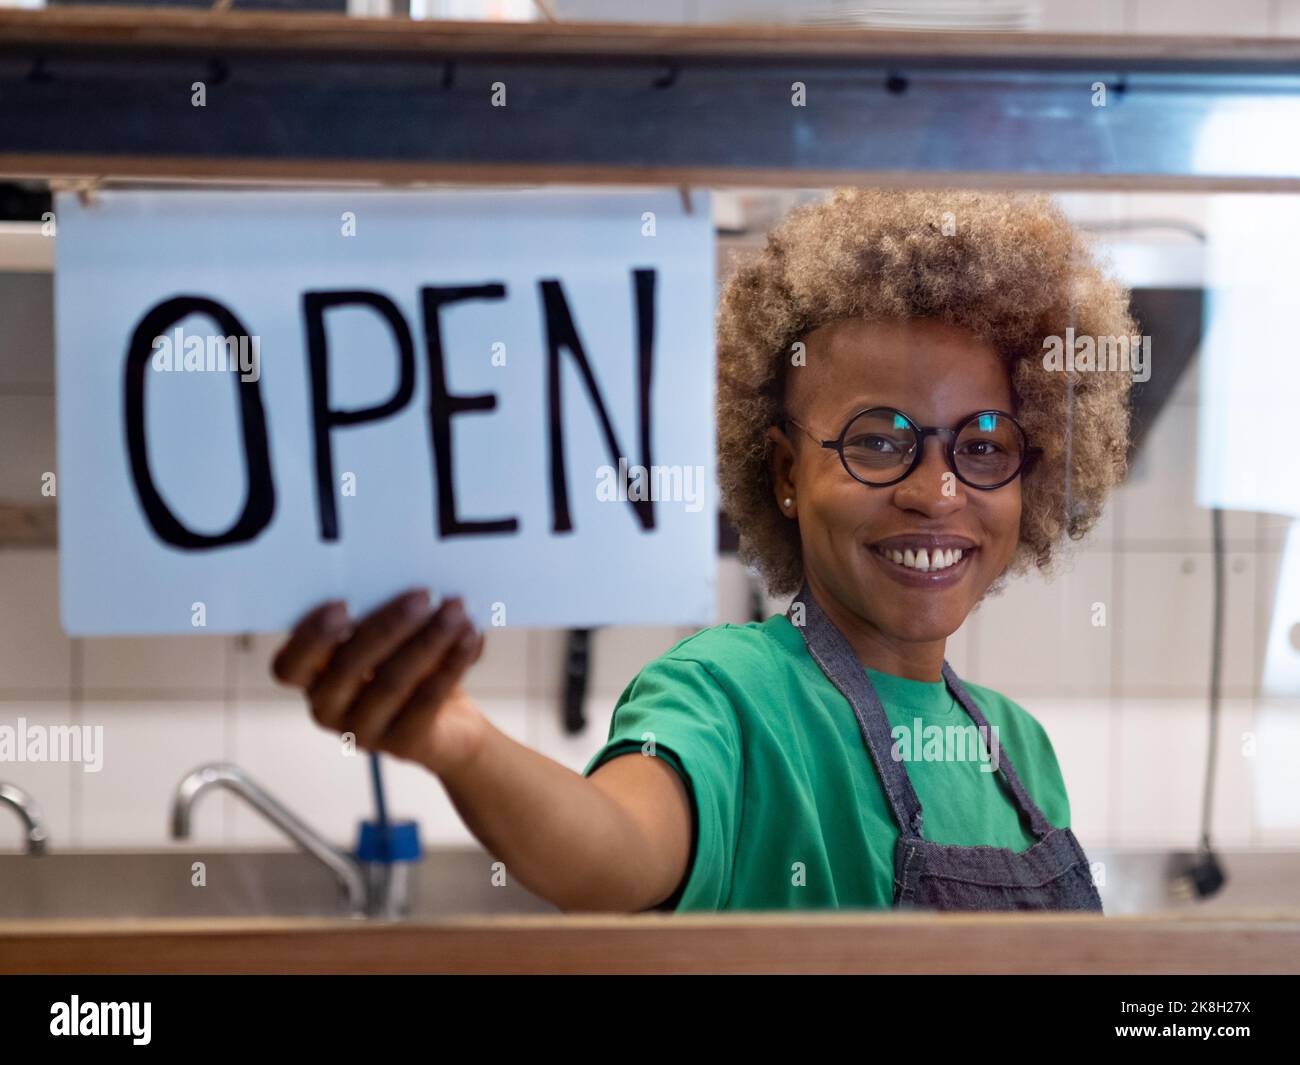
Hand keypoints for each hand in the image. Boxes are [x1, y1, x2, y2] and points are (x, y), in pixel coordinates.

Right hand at [271, 589, 488, 774]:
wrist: (452, 725)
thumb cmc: (412, 666)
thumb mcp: (396, 638)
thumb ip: (394, 614)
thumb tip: (420, 586)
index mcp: (313, 677)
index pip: (289, 666)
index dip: (309, 638)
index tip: (343, 604)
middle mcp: (328, 708)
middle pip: (348, 667)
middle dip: (388, 625)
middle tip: (422, 595)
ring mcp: (364, 732)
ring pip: (392, 682)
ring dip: (428, 640)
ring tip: (455, 611)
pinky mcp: (403, 744)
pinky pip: (426, 701)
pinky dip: (451, 664)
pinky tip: (469, 637)